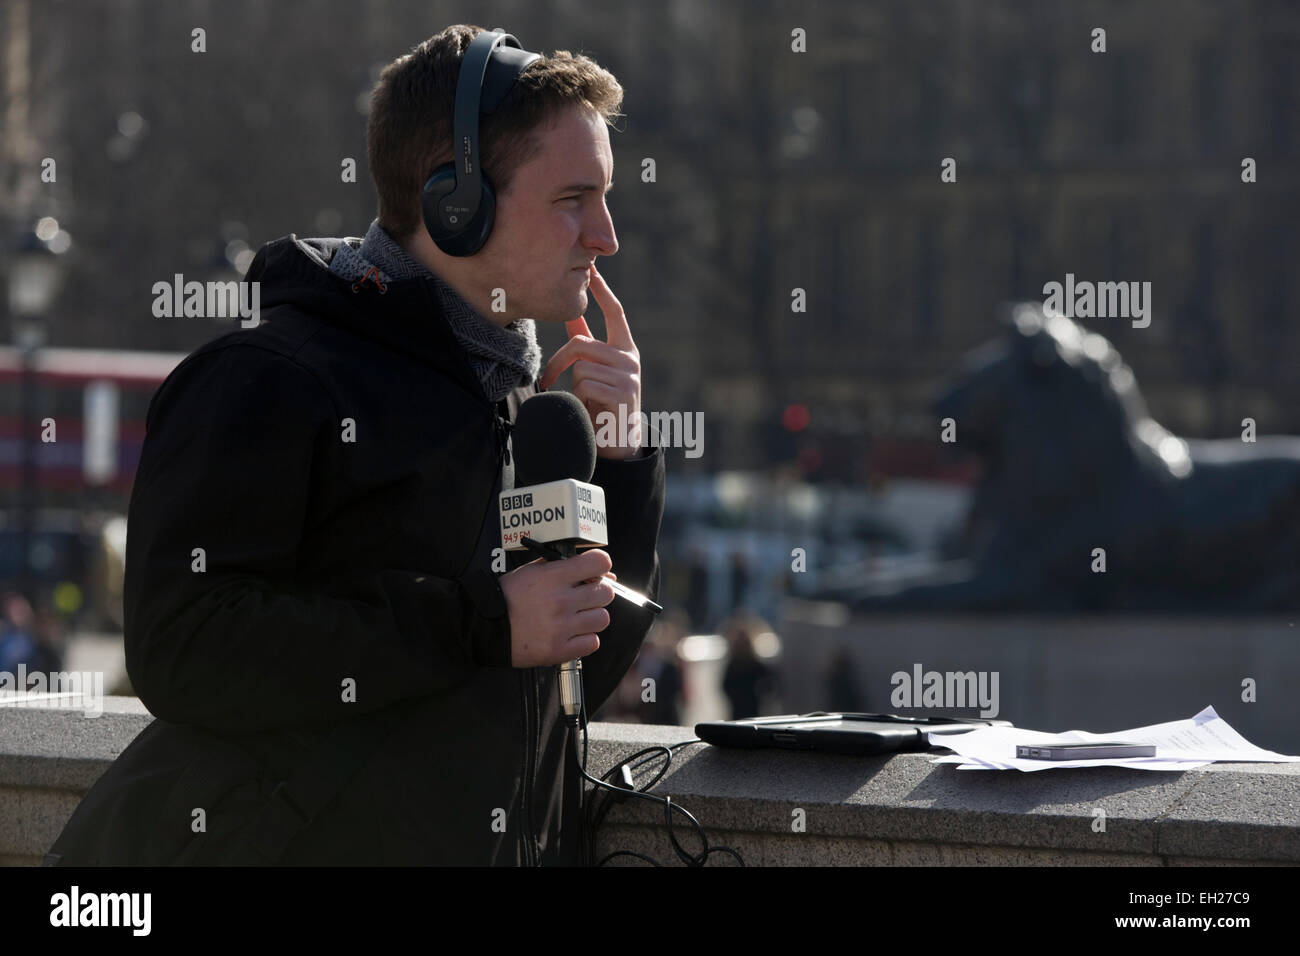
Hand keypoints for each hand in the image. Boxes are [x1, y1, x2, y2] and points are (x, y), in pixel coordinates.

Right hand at [498, 549, 615, 667]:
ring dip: (592, 617)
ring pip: (602, 619)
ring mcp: (561, 627)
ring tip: (577, 617)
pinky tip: (572, 633)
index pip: (600, 563)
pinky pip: (592, 643)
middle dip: (597, 592)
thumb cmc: (507, 597)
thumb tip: (597, 571)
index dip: (601, 565)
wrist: (485, 626)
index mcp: (554, 577)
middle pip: (606, 593)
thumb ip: (562, 566)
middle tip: (584, 597)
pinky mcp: (559, 650)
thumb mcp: (531, 570)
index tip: (596, 571)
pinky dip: (586, 639)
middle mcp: (561, 601)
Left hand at [538, 265, 641, 459]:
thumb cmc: (603, 406)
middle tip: (547, 380)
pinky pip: (585, 382)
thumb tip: (571, 318)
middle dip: (558, 361)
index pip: (615, 312)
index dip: (603, 291)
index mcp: (625, 348)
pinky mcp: (622, 392)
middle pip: (581, 343)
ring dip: (573, 384)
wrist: (618, 443)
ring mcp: (629, 375)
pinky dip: (580, 397)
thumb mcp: (595, 372)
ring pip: (580, 365)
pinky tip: (592, 408)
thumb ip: (586, 346)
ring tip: (585, 399)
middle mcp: (630, 358)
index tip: (593, 271)